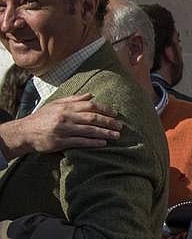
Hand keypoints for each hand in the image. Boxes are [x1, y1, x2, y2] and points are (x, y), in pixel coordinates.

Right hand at [0, 94, 121, 157]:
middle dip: (108, 122)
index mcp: (65, 107)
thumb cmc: (42, 118)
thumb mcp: (55, 105)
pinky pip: (80, 142)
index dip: (105, 109)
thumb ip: (73, 99)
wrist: (24, 132)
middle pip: (92, 118)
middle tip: (120, 126)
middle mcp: (65, 116)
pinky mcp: (60, 142)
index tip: (115, 113)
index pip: (90, 105)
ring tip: (116, 136)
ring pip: (88, 130)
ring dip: (104, 133)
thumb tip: (91, 95)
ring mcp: (63, 129)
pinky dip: (93, 142)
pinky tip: (103, 143)